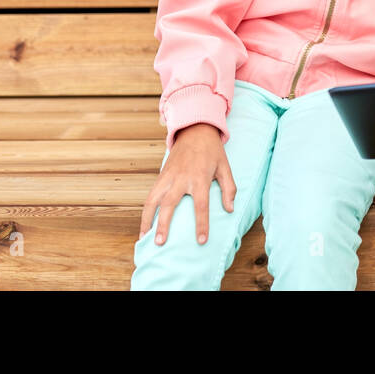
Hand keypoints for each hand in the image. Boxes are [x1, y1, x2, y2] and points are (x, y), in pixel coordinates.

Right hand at [138, 123, 234, 246]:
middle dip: (164, 224)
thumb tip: (230, 210)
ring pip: (153, 200)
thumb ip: (229, 189)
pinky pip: (151, 195)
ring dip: (147, 219)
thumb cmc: (212, 151)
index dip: (201, 223)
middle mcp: (181, 178)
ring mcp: (168, 177)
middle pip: (170, 203)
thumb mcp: (225, 167)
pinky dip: (146, 210)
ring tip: (144, 238)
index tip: (201, 241)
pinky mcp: (161, 175)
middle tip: (161, 242)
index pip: (201, 205)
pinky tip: (144, 225)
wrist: (195, 130)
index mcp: (200, 177)